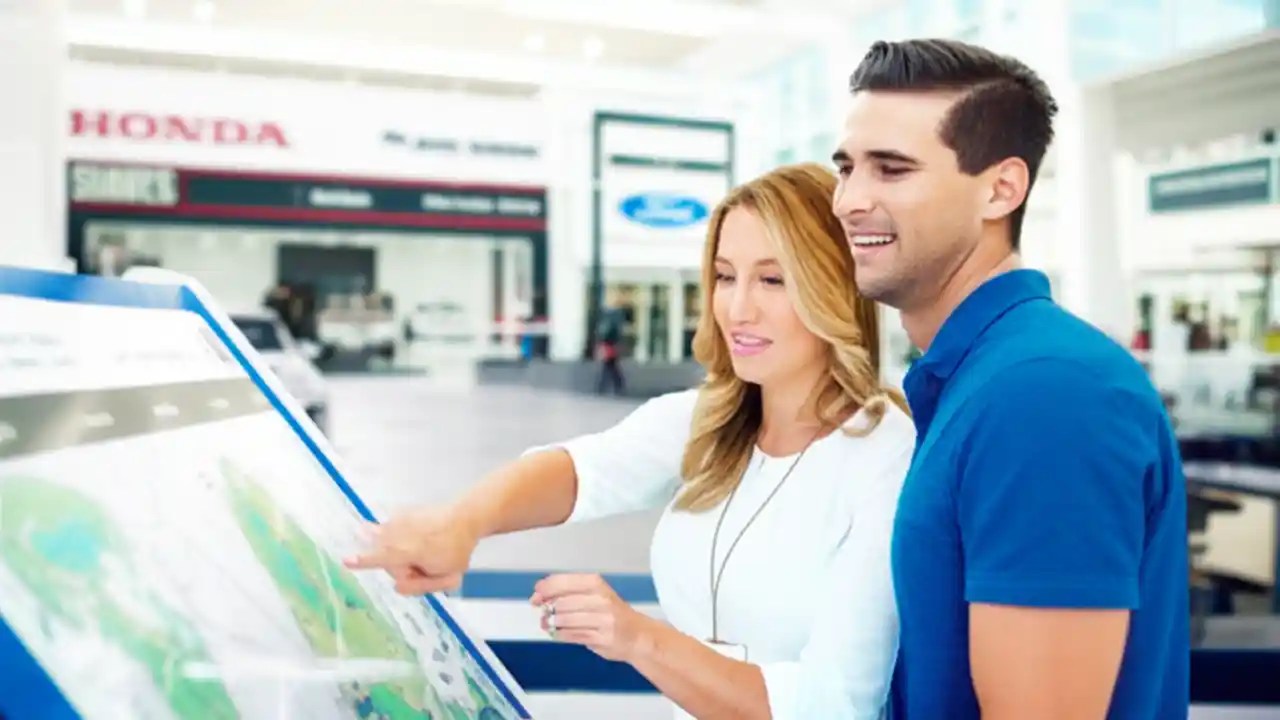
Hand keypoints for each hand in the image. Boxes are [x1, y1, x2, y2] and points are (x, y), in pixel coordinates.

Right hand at [342, 506, 481, 594]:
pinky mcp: (401, 513)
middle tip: (423, 564)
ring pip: (386, 544)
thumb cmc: (457, 550)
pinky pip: (391, 532)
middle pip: (386, 560)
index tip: (346, 560)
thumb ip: (418, 586)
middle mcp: (401, 533)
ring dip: (397, 551)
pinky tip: (416, 538)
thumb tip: (395, 585)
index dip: (364, 561)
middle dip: (401, 567)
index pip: (383, 558)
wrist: (465, 517)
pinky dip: (398, 538)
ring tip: (421, 549)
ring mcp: (400, 520)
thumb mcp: (446, 578)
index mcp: (411, 550)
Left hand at [531, 573, 655, 662]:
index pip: (562, 582)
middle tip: (544, 614)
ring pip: (565, 620)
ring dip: (552, 624)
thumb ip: (567, 593)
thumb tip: (538, 595)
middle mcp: (600, 599)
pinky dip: (560, 634)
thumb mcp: (594, 594)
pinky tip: (559, 633)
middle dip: (547, 610)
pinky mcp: (601, 638)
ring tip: (549, 624)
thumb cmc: (613, 613)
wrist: (637, 635)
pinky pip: (572, 635)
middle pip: (561, 603)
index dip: (545, 589)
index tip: (536, 595)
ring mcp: (602, 619)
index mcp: (596, 583)